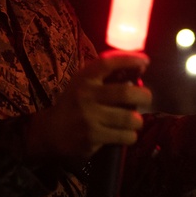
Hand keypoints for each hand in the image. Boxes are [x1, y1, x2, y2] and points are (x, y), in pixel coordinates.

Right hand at [26, 51, 151, 160]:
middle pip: (126, 93)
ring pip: (129, 118)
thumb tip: (139, 71)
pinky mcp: (92, 137)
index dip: (129, 60)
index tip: (146, 61)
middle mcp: (86, 95)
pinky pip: (124, 136)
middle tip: (146, 99)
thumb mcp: (84, 86)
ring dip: (137, 121)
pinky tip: (125, 134)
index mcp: (84, 79)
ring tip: (134, 121)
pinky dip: (130, 136)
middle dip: (144, 96)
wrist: (49, 132)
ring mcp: (89, 117)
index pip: (108, 63)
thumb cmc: (74, 105)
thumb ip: (106, 78)